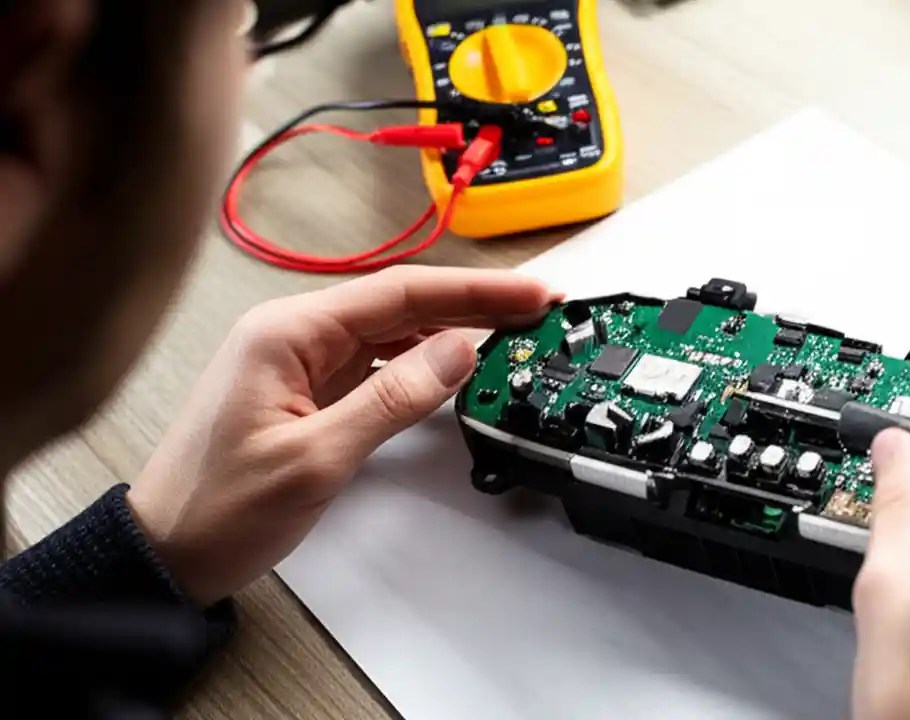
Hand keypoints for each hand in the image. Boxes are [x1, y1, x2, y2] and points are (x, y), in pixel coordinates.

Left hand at [126, 266, 558, 605]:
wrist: (165, 554)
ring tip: (509, 331)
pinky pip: (375, 362)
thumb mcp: (316, 457)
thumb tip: (458, 351)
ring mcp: (299, 362)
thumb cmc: (218, 510)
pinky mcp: (305, 390)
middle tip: (536, 308)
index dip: (474, 292)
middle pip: (400, 304)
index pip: (400, 294)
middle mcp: (292, 334)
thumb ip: (393, 398)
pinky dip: (420, 362)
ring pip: (391, 331)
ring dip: (449, 330)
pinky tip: (452, 367)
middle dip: (472, 303)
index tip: (529, 294)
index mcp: (287, 332)